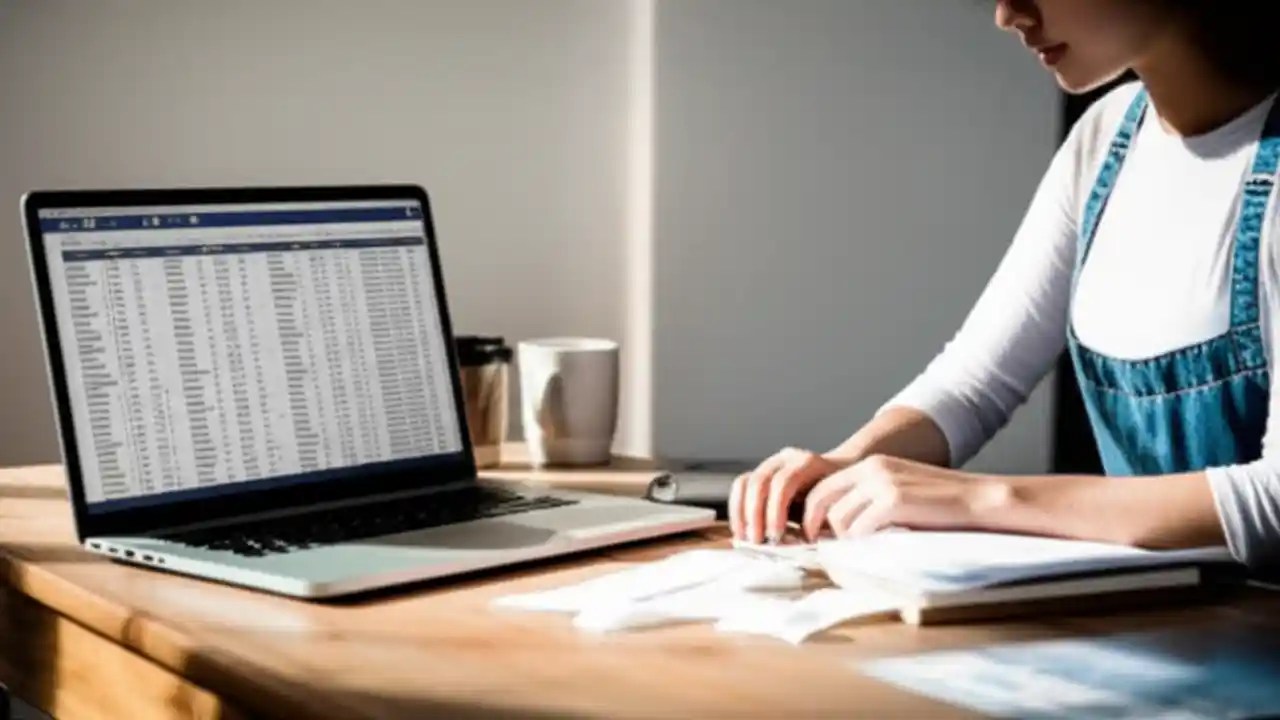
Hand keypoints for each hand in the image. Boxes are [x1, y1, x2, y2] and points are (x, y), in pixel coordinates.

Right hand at [729, 447, 852, 543]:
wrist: (840, 478)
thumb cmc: (840, 499)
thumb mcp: (835, 507)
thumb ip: (817, 521)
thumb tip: (796, 543)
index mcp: (808, 463)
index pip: (783, 483)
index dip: (776, 511)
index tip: (775, 537)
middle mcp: (785, 458)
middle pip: (759, 481)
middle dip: (755, 514)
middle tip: (757, 541)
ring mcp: (770, 464)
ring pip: (744, 483)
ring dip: (741, 513)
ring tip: (746, 539)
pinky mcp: (759, 474)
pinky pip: (740, 488)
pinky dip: (738, 510)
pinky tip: (742, 531)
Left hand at [801, 454, 1010, 540]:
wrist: (980, 500)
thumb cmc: (941, 505)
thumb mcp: (900, 491)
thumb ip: (870, 500)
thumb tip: (839, 527)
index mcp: (872, 465)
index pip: (823, 486)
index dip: (813, 513)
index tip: (815, 534)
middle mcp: (872, 469)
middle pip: (820, 499)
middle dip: (815, 526)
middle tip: (820, 547)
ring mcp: (882, 483)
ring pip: (838, 518)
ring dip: (844, 539)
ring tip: (861, 548)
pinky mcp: (893, 501)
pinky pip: (859, 529)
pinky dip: (861, 543)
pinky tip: (875, 548)